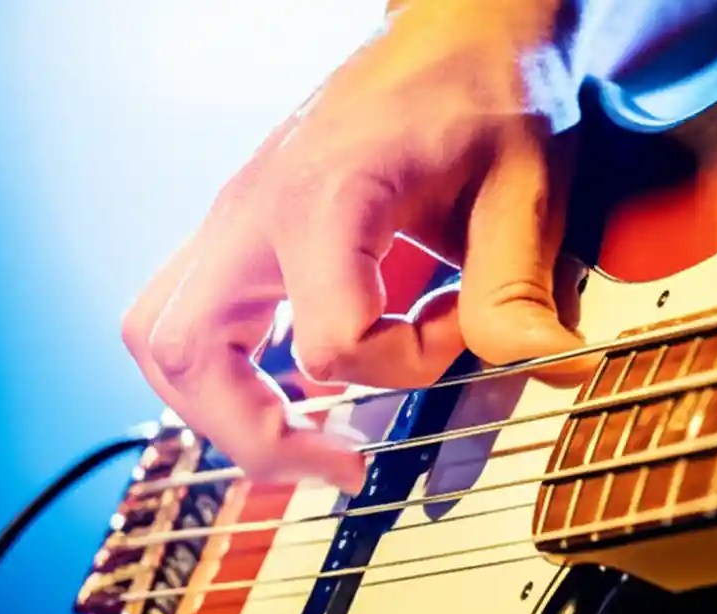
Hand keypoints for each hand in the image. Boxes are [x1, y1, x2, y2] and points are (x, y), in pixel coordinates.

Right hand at [120, 0, 591, 489]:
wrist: (462, 24)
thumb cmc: (491, 88)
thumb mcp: (527, 187)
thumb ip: (522, 289)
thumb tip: (552, 371)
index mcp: (325, 197)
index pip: (333, 345)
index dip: (410, 366)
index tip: (463, 332)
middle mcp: (257, 206)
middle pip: (183, 351)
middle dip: (253, 435)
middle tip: (335, 465)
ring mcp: (239, 213)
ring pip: (164, 335)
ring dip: (223, 406)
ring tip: (303, 436)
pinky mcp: (247, 222)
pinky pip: (193, 310)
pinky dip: (230, 366)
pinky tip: (300, 377)